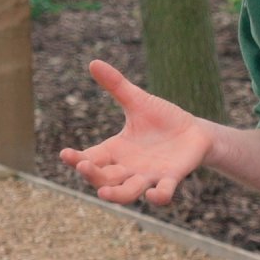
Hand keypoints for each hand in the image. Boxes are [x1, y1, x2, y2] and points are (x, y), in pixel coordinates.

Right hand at [57, 60, 214, 205]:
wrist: (194, 133)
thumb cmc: (163, 119)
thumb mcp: (138, 101)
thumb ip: (116, 85)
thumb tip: (93, 62)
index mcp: (116, 150)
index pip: (91, 158)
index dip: (77, 159)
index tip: (65, 154)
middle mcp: (129, 168)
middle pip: (104, 178)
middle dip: (92, 175)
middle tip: (83, 166)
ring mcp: (149, 176)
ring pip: (128, 192)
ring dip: (116, 194)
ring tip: (104, 194)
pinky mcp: (170, 178)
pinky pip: (162, 193)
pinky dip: (158, 196)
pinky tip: (153, 194)